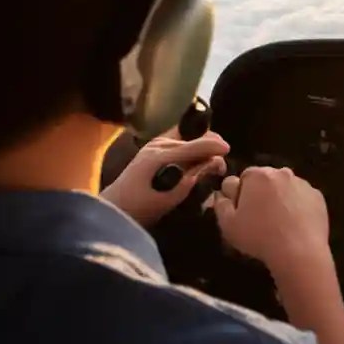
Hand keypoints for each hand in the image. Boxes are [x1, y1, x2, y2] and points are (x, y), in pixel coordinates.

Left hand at [101, 132, 227, 227]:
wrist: (115, 210)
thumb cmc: (143, 207)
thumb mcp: (174, 194)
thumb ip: (196, 175)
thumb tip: (217, 160)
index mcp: (164, 153)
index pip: (198, 141)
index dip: (215, 145)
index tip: (227, 152)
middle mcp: (159, 144)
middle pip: (193, 134)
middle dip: (210, 143)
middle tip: (220, 159)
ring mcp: (153, 144)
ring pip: (187, 135)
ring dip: (201, 144)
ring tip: (211, 160)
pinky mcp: (151, 148)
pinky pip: (178, 140)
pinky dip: (191, 146)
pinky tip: (195, 159)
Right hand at [212, 167, 331, 277]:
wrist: (299, 252)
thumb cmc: (259, 236)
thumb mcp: (228, 224)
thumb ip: (221, 204)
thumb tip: (222, 193)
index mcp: (258, 175)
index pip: (244, 178)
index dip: (241, 195)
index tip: (243, 213)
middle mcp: (282, 172)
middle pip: (266, 180)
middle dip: (261, 194)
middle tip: (260, 219)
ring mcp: (303, 184)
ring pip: (285, 188)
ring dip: (280, 200)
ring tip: (279, 224)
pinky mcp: (318, 197)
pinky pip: (302, 198)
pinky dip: (297, 207)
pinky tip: (294, 226)